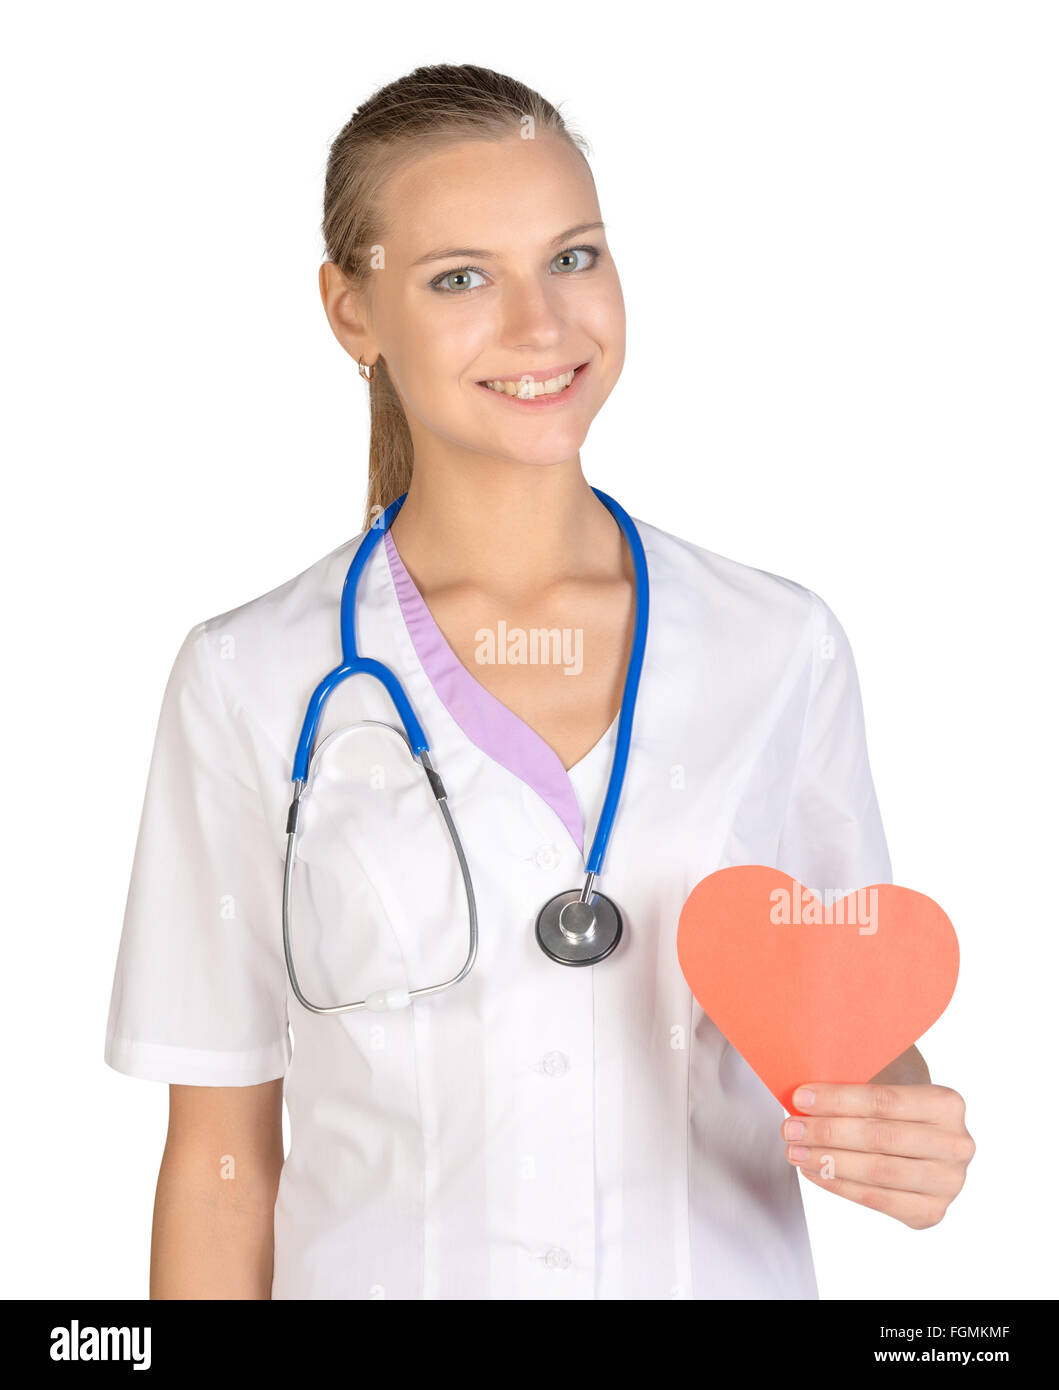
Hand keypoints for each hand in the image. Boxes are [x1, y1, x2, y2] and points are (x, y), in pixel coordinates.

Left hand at [781, 1082, 974, 1227]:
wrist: (925, 1135)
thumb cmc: (897, 1104)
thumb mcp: (888, 1079)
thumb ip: (857, 1080)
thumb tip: (805, 1093)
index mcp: (948, 1103)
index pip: (884, 1100)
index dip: (838, 1100)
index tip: (801, 1098)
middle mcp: (957, 1145)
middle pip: (880, 1138)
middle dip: (828, 1132)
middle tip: (790, 1128)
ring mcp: (948, 1183)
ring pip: (878, 1172)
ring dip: (829, 1162)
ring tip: (796, 1152)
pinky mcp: (931, 1211)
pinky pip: (878, 1200)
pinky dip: (840, 1186)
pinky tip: (815, 1172)